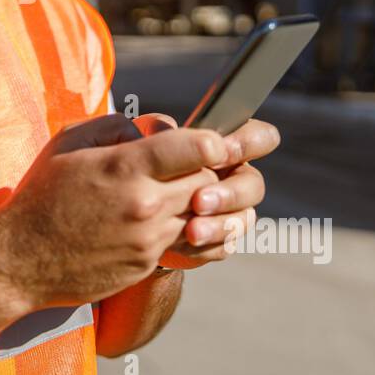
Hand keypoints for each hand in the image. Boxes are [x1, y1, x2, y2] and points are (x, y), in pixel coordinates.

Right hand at [0, 113, 234, 308]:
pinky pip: (183, 242)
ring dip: (194, 202)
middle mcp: (144, 205)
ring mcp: (148, 239)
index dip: (211, 143)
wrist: (20, 259)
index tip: (207, 143)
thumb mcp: (69, 142)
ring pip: (202, 215)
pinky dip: (180, 228)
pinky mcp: (147, 264)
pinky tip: (157, 220)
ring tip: (172, 192)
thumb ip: (117, 125)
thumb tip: (154, 129)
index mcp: (126, 168)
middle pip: (208, 182)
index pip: (199, 149)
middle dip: (204, 171)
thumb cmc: (42, 194)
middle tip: (188, 166)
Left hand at [132, 115, 279, 270]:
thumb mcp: (128, 140)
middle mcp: (231, 175)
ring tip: (191, 231)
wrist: (117, 207)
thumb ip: (147, 128)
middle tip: (199, 201)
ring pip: (243, 219)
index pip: (256, 136)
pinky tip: (181, 246)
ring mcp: (228, 209)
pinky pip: (225, 246)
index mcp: (221, 144)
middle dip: (230, 194)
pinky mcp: (216, 238)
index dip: (246, 144)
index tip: (216, 152)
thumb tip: (162, 127)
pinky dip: (206, 247)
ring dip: (219, 225)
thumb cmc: (128, 162)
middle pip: (253, 184)